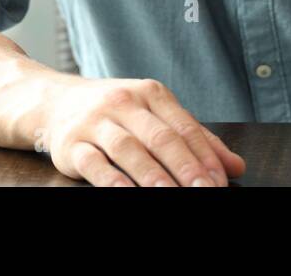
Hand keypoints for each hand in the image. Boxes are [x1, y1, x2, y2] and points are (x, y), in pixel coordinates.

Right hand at [42, 76, 245, 185]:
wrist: (55, 101)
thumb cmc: (115, 112)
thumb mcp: (154, 114)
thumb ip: (194, 139)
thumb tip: (235, 166)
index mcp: (151, 94)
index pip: (184, 127)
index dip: (204, 156)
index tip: (219, 183)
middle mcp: (123, 102)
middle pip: (160, 137)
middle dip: (185, 168)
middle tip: (204, 192)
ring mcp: (95, 122)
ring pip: (128, 149)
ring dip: (152, 175)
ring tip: (171, 196)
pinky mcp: (71, 144)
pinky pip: (93, 163)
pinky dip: (112, 179)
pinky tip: (127, 193)